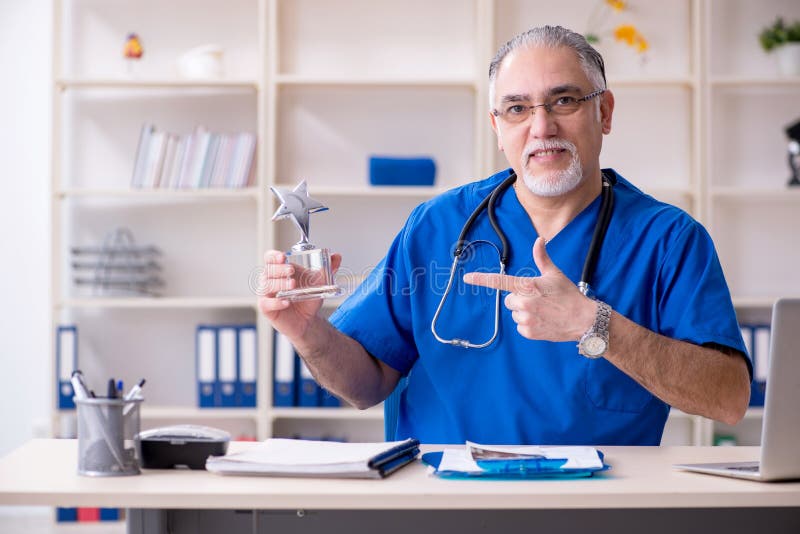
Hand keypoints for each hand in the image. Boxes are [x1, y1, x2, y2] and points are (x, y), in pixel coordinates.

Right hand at [257, 250, 341, 339]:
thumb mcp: (320, 282)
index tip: (283, 257)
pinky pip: (266, 303)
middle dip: (279, 269)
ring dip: (279, 283)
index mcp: (280, 270)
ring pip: (266, 285)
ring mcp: (267, 294)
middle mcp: (270, 280)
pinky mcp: (266, 308)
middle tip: (291, 271)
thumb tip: (336, 256)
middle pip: (268, 270)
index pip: (270, 258)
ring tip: (292, 285)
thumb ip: (328, 269)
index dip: (274, 256)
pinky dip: (276, 302)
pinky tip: (286, 302)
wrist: (308, 319)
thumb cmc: (307, 298)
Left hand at [463, 238, 594, 341]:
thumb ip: (542, 258)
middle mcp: (524, 302)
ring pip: (514, 314)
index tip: (467, 278)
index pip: (500, 281)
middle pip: (509, 300)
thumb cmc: (568, 295)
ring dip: (524, 313)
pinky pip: (520, 327)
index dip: (481, 279)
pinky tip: (543, 321)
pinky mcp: (528, 332)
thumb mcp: (555, 274)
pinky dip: (528, 325)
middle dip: (519, 300)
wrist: (583, 320)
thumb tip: (539, 240)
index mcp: (528, 286)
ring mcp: (526, 318)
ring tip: (543, 312)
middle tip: (538, 300)